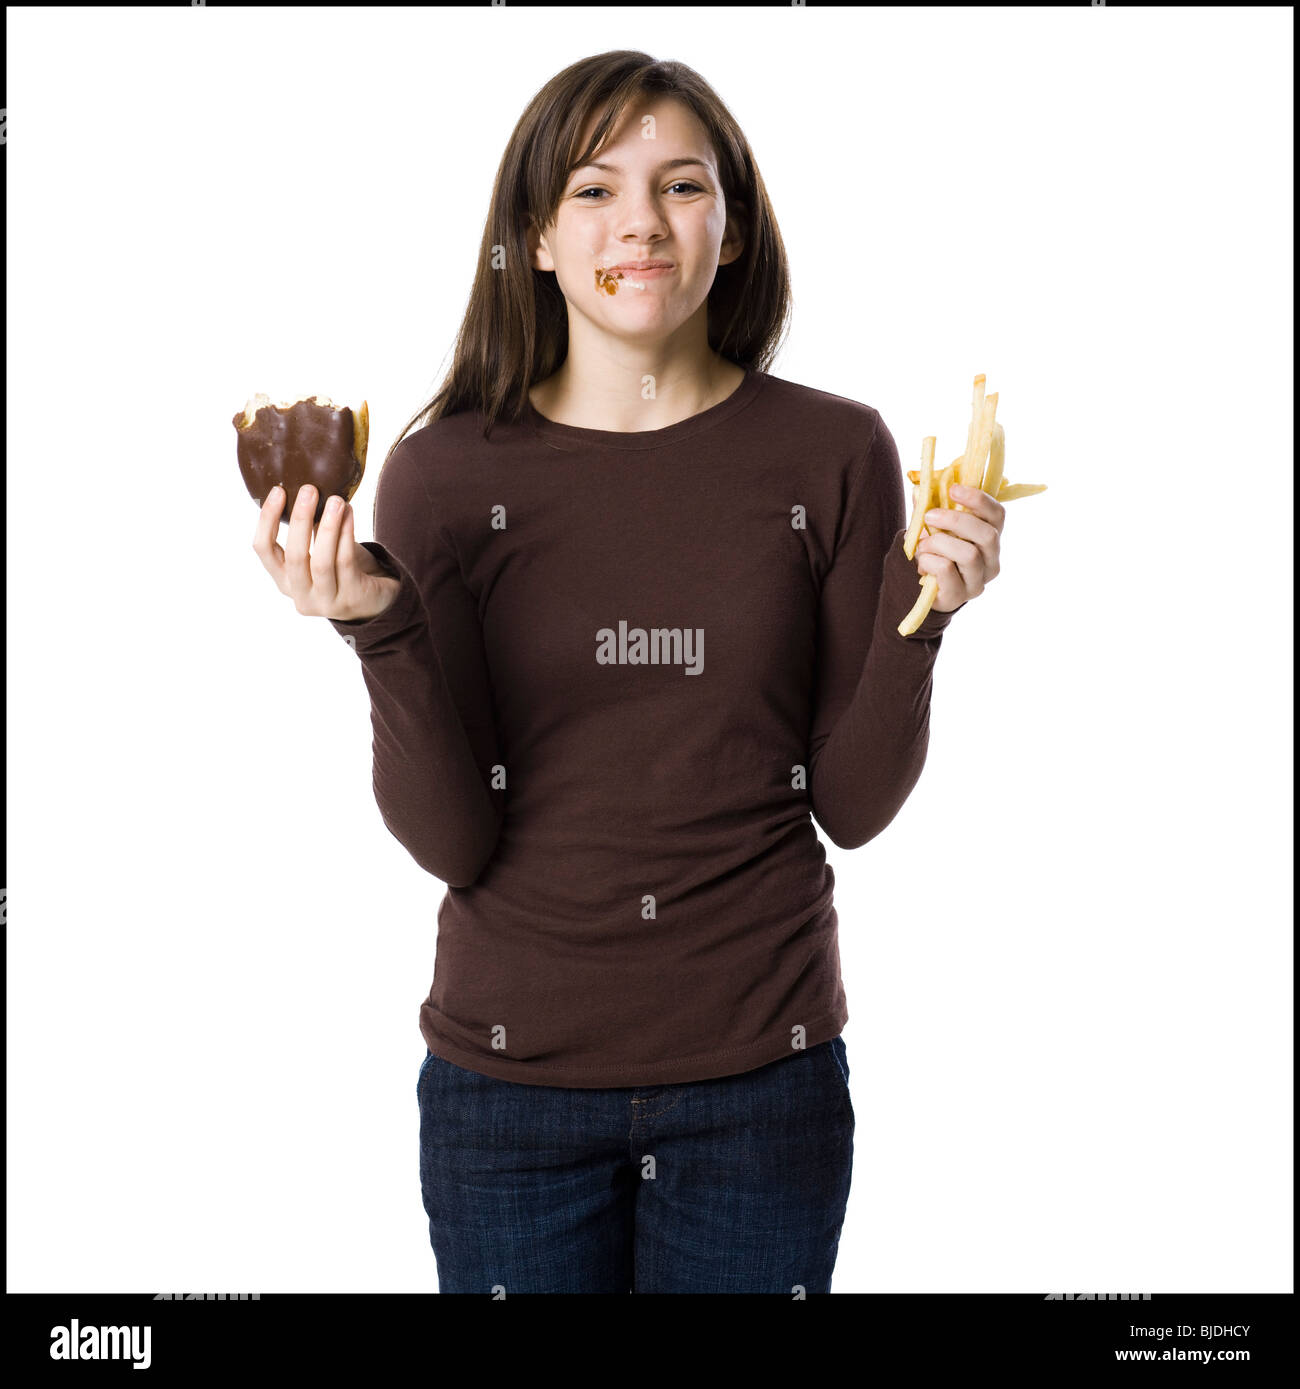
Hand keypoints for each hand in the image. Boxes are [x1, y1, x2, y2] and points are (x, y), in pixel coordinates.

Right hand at [252, 482, 399, 621]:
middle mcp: (301, 596)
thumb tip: (303, 489)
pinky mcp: (351, 599)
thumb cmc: (341, 570)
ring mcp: (326, 602)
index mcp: (284, 581)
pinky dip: (347, 535)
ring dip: (328, 527)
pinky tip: (350, 514)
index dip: (267, 520)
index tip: (278, 491)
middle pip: (294, 557)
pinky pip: (346, 563)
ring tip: (337, 500)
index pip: (263, 549)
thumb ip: (306, 530)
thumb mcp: (317, 552)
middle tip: (309, 490)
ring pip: (322, 562)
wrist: (375, 600)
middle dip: (300, 519)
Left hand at [915, 484, 1004, 611]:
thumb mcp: (933, 527)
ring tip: (922, 547)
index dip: (979, 499)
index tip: (953, 489)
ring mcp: (978, 580)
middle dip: (955, 520)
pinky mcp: (960, 596)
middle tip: (929, 516)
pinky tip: (923, 564)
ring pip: (969, 554)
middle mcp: (992, 560)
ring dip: (938, 543)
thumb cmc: (935, 552)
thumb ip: (929, 508)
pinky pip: (947, 571)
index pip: (998, 515)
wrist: (923, 588)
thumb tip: (918, 490)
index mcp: (990, 537)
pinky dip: (929, 561)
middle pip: (987, 535)